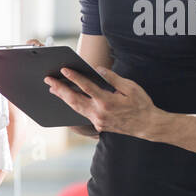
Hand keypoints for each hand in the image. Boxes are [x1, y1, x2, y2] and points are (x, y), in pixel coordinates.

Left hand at [44, 65, 160, 138]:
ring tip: (53, 89)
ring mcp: (97, 121)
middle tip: (49, 80)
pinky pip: (82, 113)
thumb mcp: (131, 88)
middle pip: (74, 99)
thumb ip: (113, 78)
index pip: (86, 87)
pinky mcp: (98, 125)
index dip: (74, 77)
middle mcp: (99, 113)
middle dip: (60, 89)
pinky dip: (73, 105)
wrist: (147, 125)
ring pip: (76, 108)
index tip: (64, 70)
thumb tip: (98, 69)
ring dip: (63, 97)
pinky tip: (68, 99)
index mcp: (107, 102)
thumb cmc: (141, 105)